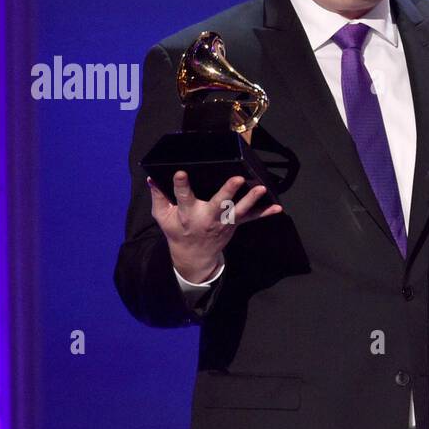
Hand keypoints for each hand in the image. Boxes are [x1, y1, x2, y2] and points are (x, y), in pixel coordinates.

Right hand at [148, 171, 281, 281]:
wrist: (194, 255)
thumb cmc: (178, 231)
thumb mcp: (163, 217)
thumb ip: (158, 198)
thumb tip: (151, 178)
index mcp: (188, 214)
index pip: (183, 197)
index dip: (181, 185)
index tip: (181, 173)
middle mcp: (208, 217)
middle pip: (219, 203)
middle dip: (228, 192)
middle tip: (237, 179)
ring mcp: (224, 222)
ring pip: (239, 210)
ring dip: (251, 200)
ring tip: (261, 189)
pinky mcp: (234, 224)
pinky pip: (252, 219)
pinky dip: (265, 214)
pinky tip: (278, 208)